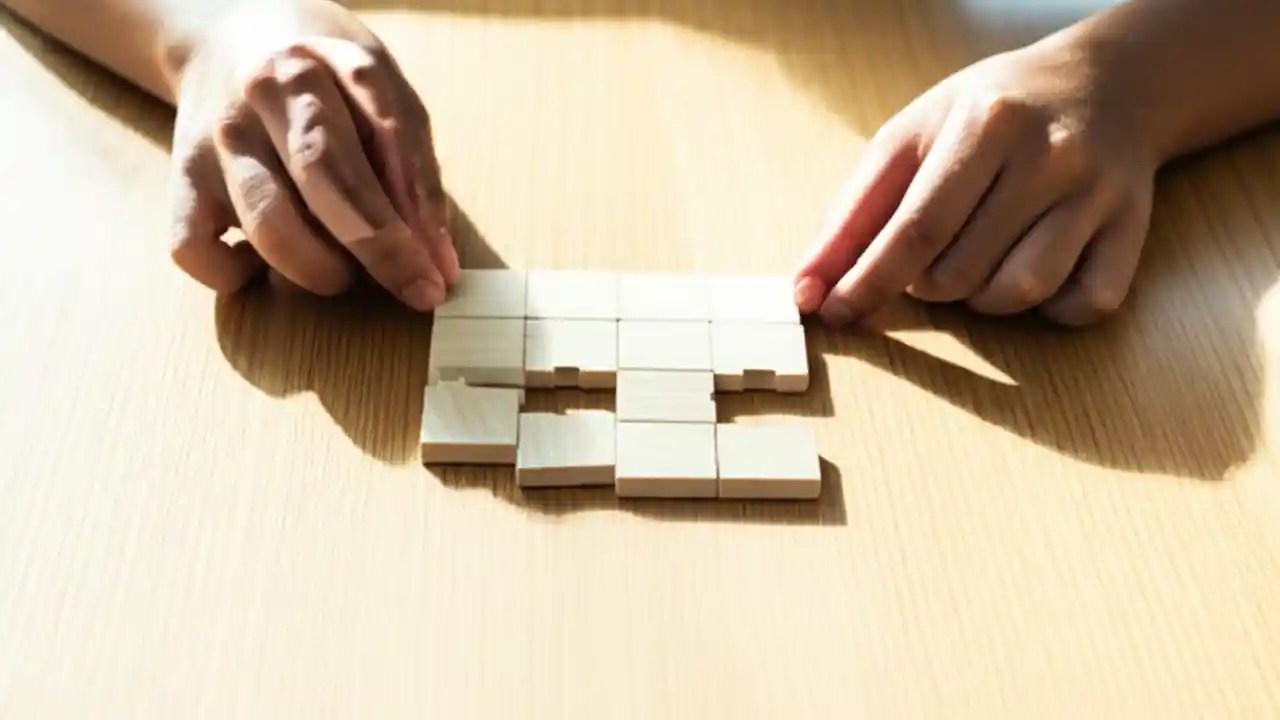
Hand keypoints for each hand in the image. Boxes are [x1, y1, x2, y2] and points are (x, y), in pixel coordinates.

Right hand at [167, 0, 458, 309]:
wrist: (227, 38)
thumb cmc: (323, 77)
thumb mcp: (380, 92)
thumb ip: (412, 167)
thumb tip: (436, 262)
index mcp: (324, 64)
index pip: (382, 137)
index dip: (414, 215)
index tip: (436, 276)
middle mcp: (262, 95)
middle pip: (324, 178)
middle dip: (377, 249)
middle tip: (411, 289)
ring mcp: (217, 140)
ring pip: (267, 224)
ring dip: (317, 268)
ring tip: (339, 268)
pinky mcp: (182, 181)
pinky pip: (194, 248)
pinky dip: (233, 274)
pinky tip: (263, 265)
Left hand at [795, 38, 1157, 326]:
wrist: (1105, 83)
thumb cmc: (989, 116)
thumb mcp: (912, 137)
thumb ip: (854, 213)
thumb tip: (808, 288)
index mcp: (986, 123)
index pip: (916, 229)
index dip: (868, 282)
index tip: (832, 311)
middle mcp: (1049, 156)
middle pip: (959, 272)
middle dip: (924, 283)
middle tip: (931, 251)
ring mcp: (1098, 194)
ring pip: (1018, 294)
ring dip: (981, 298)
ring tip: (980, 256)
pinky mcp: (1134, 229)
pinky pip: (1082, 307)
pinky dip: (1048, 308)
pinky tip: (1034, 268)